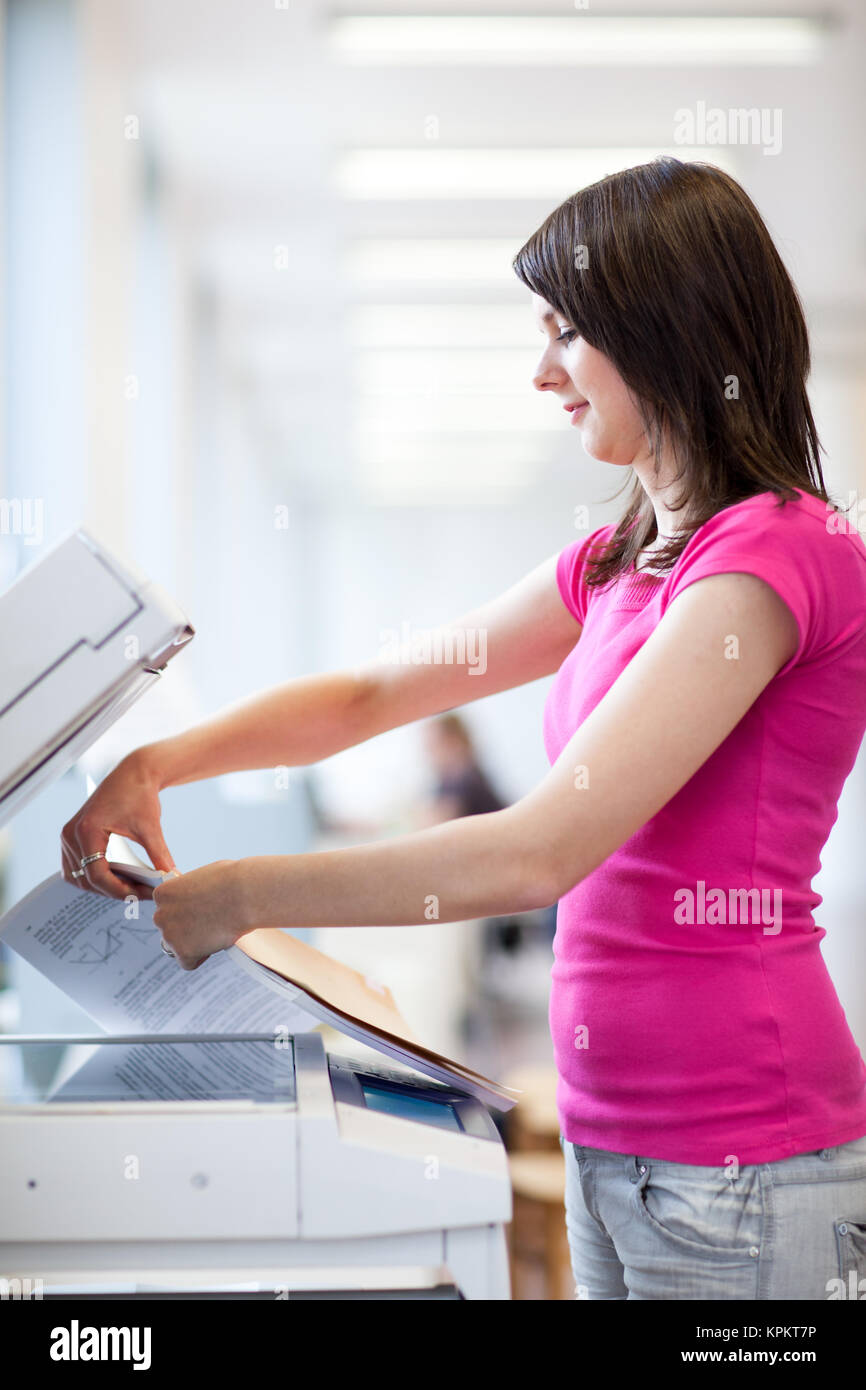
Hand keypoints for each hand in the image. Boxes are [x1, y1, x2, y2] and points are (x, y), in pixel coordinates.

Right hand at [61, 750, 174, 900]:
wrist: (133, 772)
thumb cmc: (140, 795)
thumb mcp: (150, 827)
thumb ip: (159, 855)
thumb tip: (171, 880)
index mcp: (86, 831)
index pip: (96, 874)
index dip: (119, 890)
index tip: (142, 895)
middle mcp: (71, 835)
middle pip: (87, 878)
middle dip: (114, 890)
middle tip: (142, 894)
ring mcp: (69, 837)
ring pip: (79, 877)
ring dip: (103, 886)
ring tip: (131, 888)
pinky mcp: (73, 837)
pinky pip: (78, 867)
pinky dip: (95, 875)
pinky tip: (117, 878)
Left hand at [151, 860, 248, 969]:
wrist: (244, 894)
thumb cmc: (229, 881)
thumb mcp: (200, 878)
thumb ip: (188, 892)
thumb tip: (191, 901)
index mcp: (162, 894)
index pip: (167, 909)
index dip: (187, 910)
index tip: (202, 909)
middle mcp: (160, 914)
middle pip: (170, 928)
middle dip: (187, 927)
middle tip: (209, 922)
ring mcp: (170, 935)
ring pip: (178, 946)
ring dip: (193, 942)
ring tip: (216, 930)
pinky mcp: (183, 952)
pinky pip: (188, 963)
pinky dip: (201, 957)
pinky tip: (215, 942)